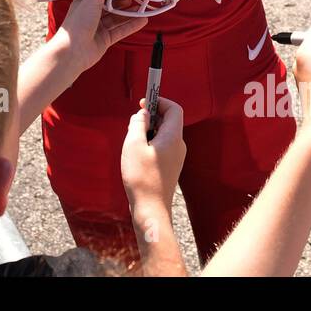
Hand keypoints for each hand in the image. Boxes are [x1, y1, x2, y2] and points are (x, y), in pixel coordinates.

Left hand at [57, 0, 148, 69]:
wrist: (72, 52)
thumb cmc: (77, 24)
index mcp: (85, 2)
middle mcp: (91, 14)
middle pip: (112, 6)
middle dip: (124, 2)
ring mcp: (98, 28)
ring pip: (117, 18)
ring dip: (130, 14)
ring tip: (144, 9)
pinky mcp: (105, 40)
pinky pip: (121, 31)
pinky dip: (131, 26)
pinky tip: (143, 21)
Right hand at [121, 96, 185, 213]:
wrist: (150, 209)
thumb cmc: (141, 177)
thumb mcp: (133, 145)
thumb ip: (137, 124)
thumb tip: (142, 114)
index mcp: (173, 137)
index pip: (174, 109)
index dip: (159, 101)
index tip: (142, 104)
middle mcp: (178, 145)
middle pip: (168, 120)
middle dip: (151, 117)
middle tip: (133, 124)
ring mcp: (176, 157)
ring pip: (164, 134)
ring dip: (148, 131)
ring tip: (133, 142)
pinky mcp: (170, 167)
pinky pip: (162, 146)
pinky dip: (150, 143)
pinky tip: (136, 155)